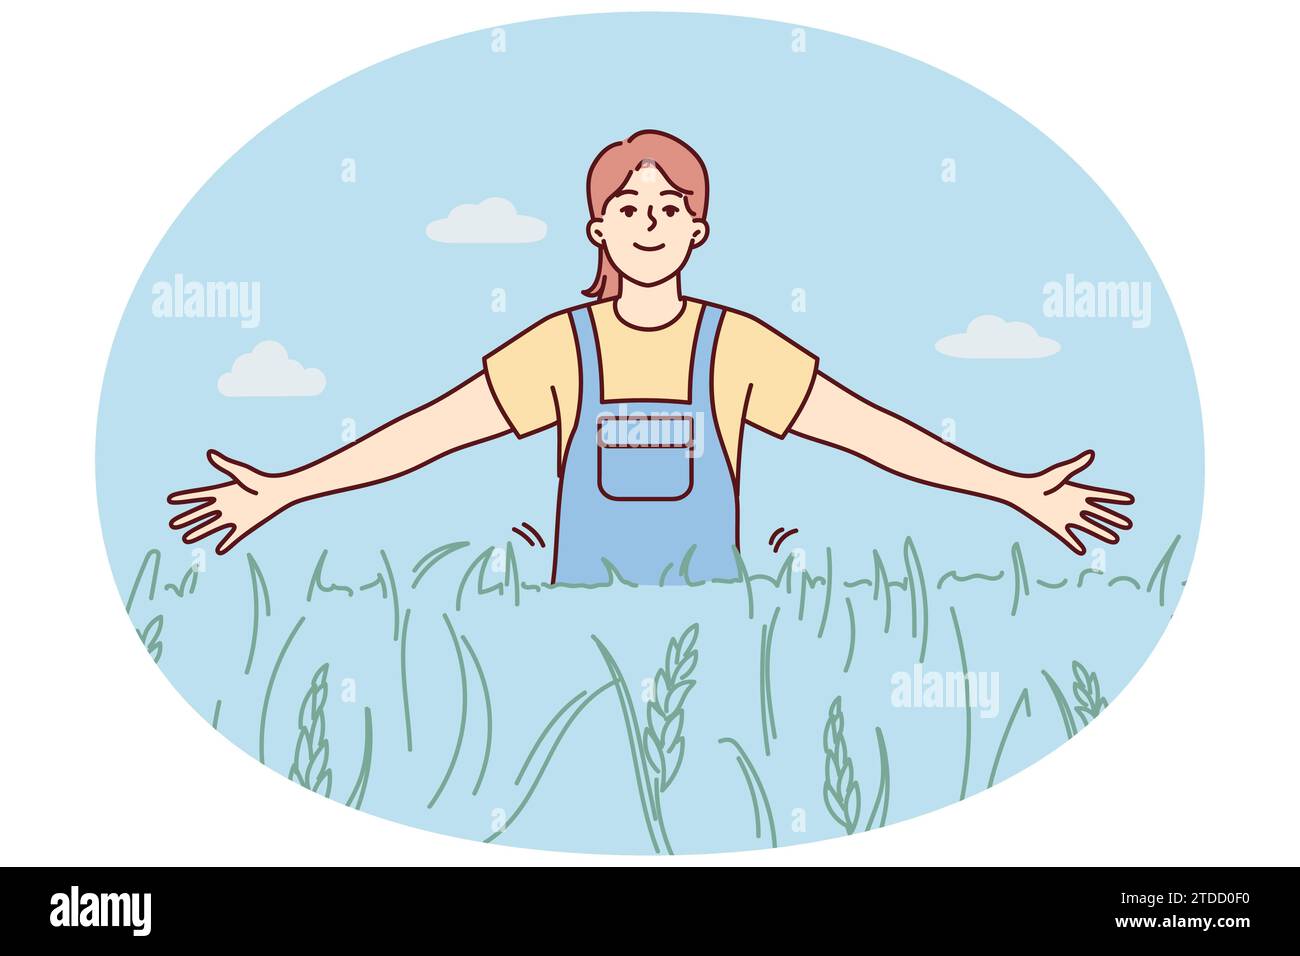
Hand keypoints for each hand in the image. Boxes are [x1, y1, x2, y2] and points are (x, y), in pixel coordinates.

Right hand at [166, 450, 293, 554]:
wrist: (278, 492)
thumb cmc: (260, 480)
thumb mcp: (241, 472)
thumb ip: (225, 465)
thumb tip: (210, 453)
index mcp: (222, 492)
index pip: (199, 496)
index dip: (185, 498)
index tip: (170, 499)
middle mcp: (225, 505)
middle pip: (201, 513)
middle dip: (186, 519)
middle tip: (172, 525)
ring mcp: (234, 516)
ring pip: (211, 526)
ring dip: (199, 532)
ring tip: (185, 539)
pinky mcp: (245, 525)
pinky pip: (233, 537)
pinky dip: (226, 543)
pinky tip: (218, 550)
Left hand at [1008, 450, 1133, 554]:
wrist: (1023, 492)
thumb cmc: (1041, 480)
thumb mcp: (1060, 473)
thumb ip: (1076, 465)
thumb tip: (1091, 454)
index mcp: (1078, 492)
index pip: (1102, 496)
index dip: (1116, 498)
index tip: (1131, 500)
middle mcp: (1075, 506)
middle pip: (1100, 514)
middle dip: (1114, 519)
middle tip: (1128, 525)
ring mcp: (1067, 517)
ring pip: (1089, 527)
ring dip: (1102, 533)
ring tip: (1115, 539)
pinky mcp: (1056, 525)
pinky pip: (1068, 537)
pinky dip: (1074, 544)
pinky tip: (1082, 551)